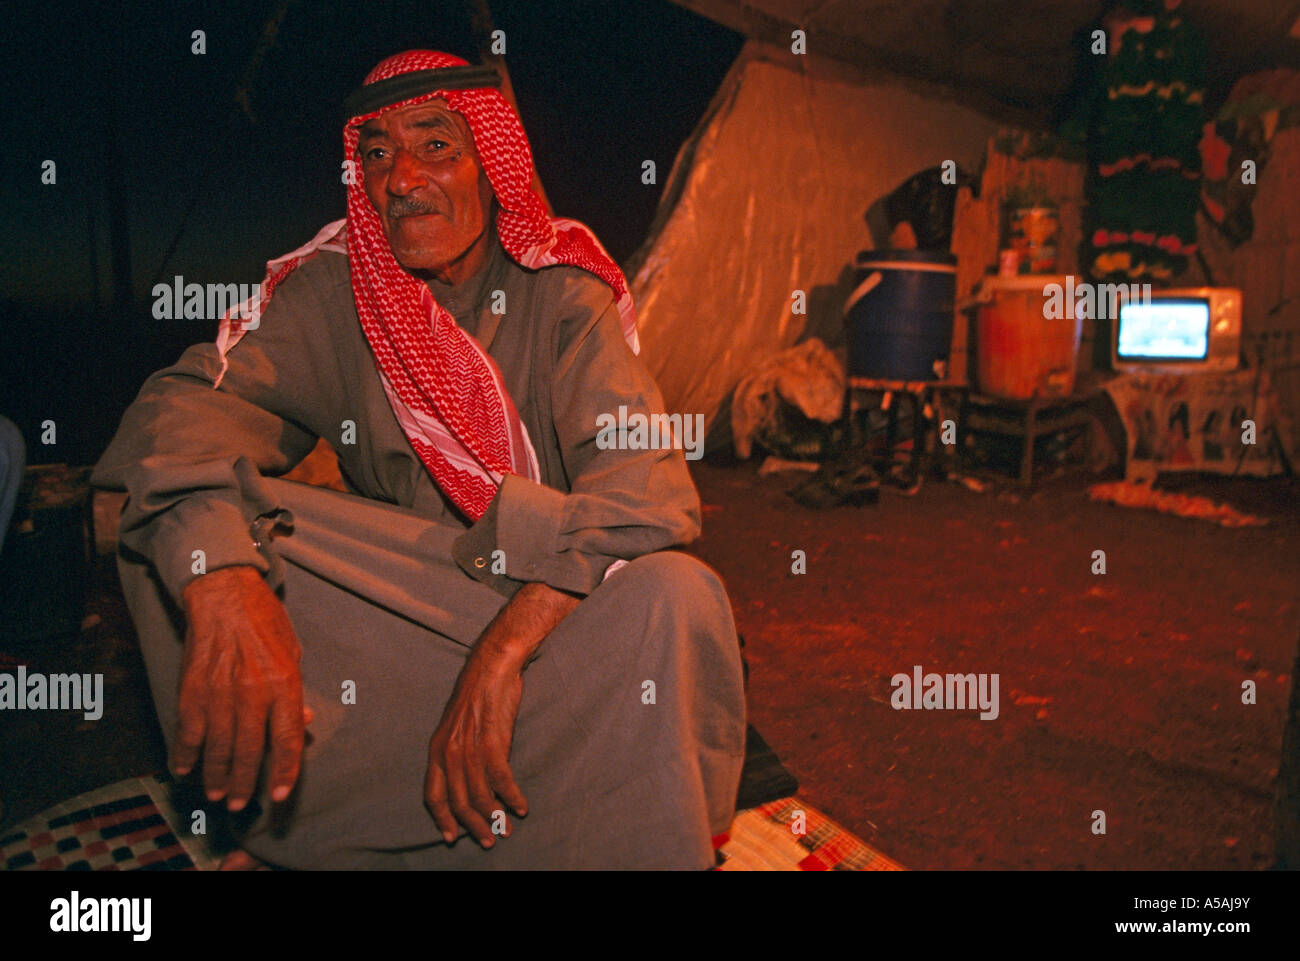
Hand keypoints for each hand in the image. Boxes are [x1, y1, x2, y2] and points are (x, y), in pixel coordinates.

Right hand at [176, 565, 309, 811]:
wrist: (225, 594)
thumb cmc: (265, 622)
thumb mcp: (293, 653)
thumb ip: (296, 692)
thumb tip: (304, 723)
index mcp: (284, 683)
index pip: (287, 739)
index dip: (284, 770)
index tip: (278, 794)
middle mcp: (253, 692)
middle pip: (250, 750)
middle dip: (244, 782)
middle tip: (239, 804)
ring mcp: (220, 691)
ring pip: (218, 746)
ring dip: (215, 775)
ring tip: (216, 794)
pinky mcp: (192, 688)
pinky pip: (189, 730)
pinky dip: (185, 753)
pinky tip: (185, 769)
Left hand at [424, 582, 579, 847]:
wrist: (492, 664)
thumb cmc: (478, 694)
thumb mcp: (457, 725)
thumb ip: (457, 751)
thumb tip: (465, 779)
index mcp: (436, 748)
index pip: (432, 794)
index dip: (442, 818)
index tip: (450, 838)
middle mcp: (447, 749)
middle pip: (457, 800)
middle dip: (472, 825)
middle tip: (487, 840)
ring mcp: (469, 745)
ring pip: (479, 792)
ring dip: (494, 815)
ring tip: (506, 828)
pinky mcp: (492, 738)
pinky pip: (501, 777)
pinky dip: (511, 796)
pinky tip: (521, 805)